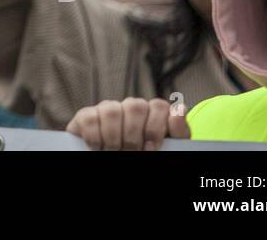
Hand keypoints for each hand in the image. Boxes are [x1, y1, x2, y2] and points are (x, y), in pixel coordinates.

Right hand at [66, 97, 190, 149]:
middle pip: (135, 105)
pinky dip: (95, 137)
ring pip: (111, 110)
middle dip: (134, 135)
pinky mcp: (86, 116)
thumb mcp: (165, 149)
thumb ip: (177, 132)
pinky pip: (90, 118)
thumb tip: (180, 109)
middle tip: (133, 153)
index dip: (156, 127)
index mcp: (152, 114)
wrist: (116, 160)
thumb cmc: (144, 155)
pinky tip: (99, 148)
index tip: (152, 148)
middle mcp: (130, 108)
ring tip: (115, 152)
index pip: (159, 106)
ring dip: (114, 138)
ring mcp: (108, 110)